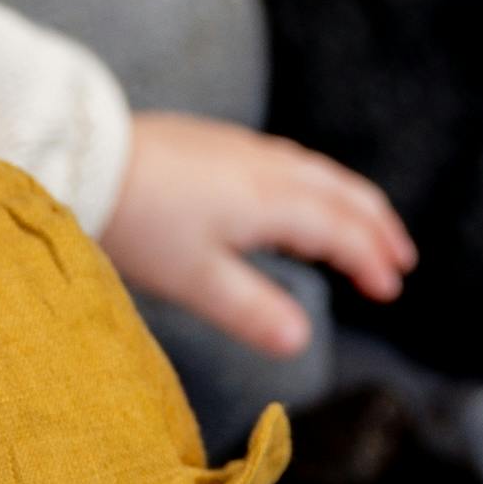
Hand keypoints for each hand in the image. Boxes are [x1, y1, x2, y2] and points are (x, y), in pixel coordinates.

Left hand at [105, 112, 415, 358]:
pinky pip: (288, 160)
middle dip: (376, 224)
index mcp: (270, 201)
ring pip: (316, 172)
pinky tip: (299, 194)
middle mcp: (265, 167)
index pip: (339, 231)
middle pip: (340, 192)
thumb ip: (251, 310)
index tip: (389, 289)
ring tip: (364, 225)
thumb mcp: (194, 280)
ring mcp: (240, 149)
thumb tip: (301, 341)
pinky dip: (316, 183)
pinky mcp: (215, 142)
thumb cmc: (136, 223)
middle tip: (401, 257)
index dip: (370, 260)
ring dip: (349, 201)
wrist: (80, 160)